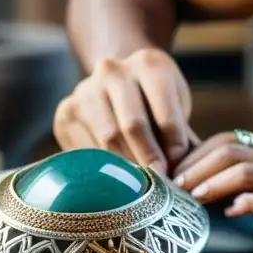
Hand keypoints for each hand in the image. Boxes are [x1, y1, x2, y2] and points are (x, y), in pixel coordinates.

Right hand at [53, 48, 194, 175]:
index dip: (174, 148)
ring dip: (125, 167)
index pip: (166, 114)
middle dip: (148, 160)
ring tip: (139, 187)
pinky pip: (85, 148)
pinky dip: (101, 168)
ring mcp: (85, 90)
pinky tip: (113, 180)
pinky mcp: (65, 111)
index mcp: (150, 65)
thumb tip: (188, 176)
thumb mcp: (175, 109)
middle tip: (158, 186)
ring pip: (106, 139)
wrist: (117, 83)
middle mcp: (113, 70)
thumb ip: (182, 138)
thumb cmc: (155, 103)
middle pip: (132, 125)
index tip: (178, 172)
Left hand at [172, 132, 252, 252]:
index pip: (228, 141)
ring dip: (213, 182)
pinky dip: (246, 204)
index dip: (195, 156)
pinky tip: (230, 213)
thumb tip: (203, 185)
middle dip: (196, 167)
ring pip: (247, 170)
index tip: (172, 175)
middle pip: (232, 150)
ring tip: (191, 197)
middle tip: (173, 187)